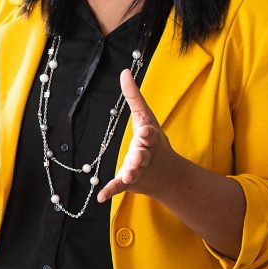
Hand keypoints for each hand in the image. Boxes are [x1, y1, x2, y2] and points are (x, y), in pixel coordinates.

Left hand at [96, 70, 177, 202]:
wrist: (166, 174)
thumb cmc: (153, 141)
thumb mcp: (144, 117)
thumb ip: (134, 96)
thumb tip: (124, 71)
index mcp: (149, 138)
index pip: (149, 134)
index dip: (148, 134)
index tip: (146, 132)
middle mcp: (145, 154)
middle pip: (143, 154)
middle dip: (141, 155)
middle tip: (138, 157)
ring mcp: (137, 169)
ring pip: (134, 171)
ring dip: (130, 173)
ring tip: (127, 176)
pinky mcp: (129, 182)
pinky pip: (118, 187)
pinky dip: (111, 191)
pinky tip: (101, 197)